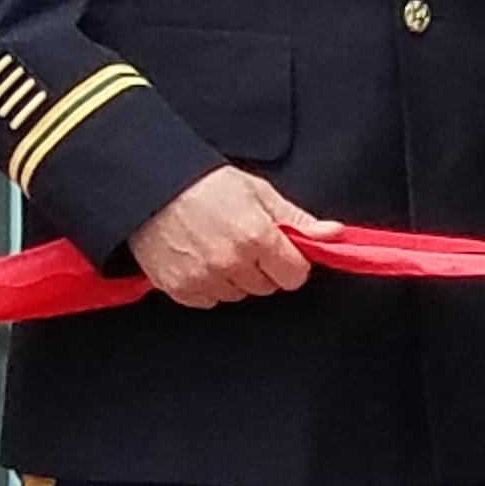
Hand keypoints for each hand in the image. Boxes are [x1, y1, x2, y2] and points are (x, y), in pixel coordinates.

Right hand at [129, 168, 315, 308]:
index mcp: (257, 238)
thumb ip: (297, 219)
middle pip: (268, 286)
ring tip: (222, 248)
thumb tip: (333, 234)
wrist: (151, 189)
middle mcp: (231, 262)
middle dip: (265, 269)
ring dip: (237, 278)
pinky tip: (202, 260)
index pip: (295, 275)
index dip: (293, 263)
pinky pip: (208, 300)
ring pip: (238, 294)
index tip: (283, 252)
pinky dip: (209, 285)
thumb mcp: (259, 193)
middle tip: (248, 244)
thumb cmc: (207, 185)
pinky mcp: (178, 288)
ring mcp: (203, 278)